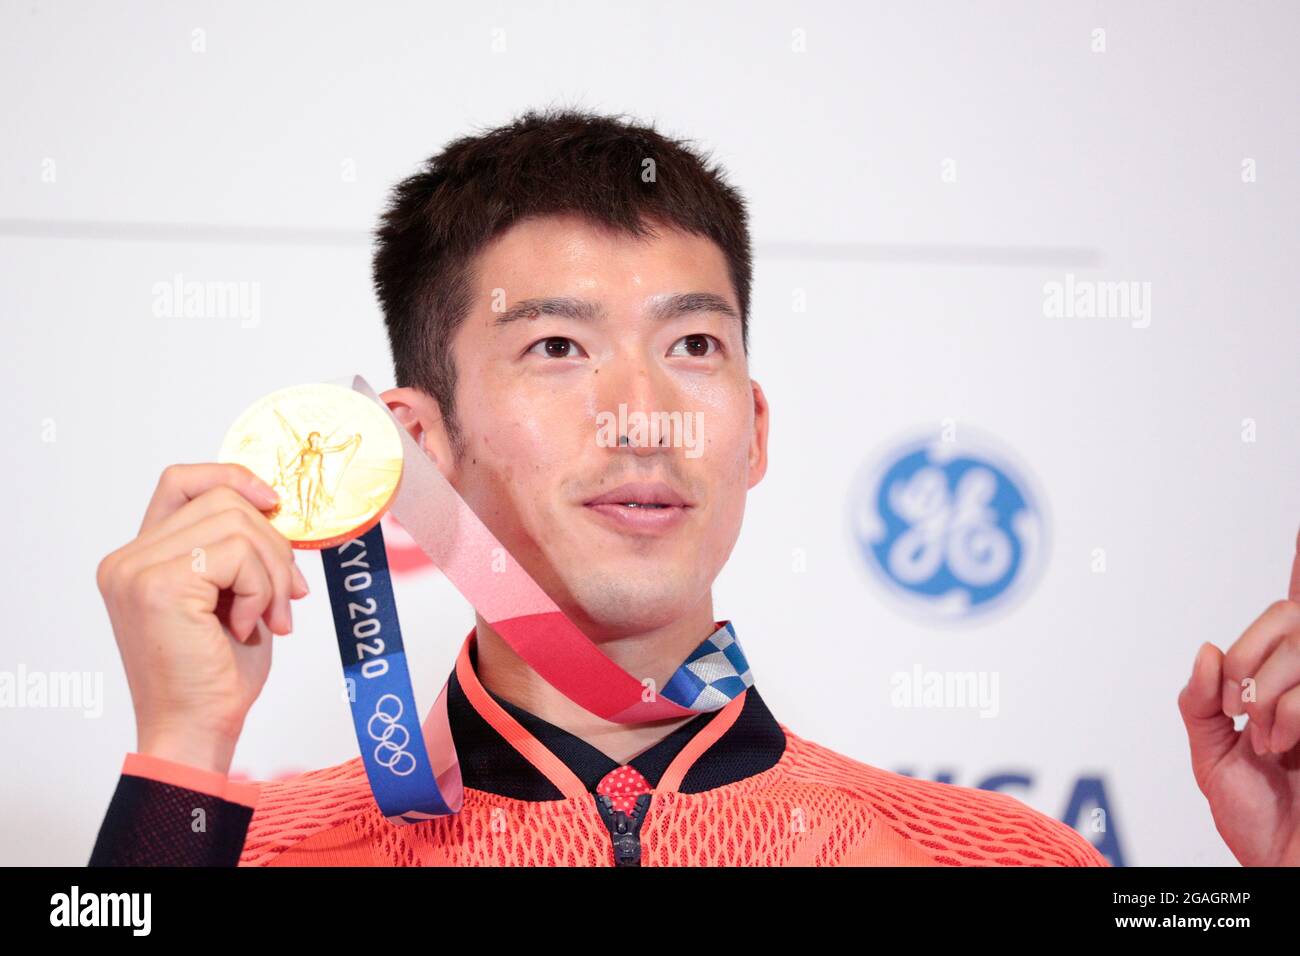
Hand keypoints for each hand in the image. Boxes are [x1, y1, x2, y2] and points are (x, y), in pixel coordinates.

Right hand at [95, 463, 309, 774]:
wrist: (197, 729)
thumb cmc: (217, 673)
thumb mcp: (231, 596)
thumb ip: (236, 549)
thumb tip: (274, 507)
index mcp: (139, 558)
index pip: (181, 481)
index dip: (232, 477)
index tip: (273, 504)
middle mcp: (127, 558)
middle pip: (223, 500)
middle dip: (274, 545)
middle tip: (287, 597)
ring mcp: (137, 570)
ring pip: (237, 522)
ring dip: (272, 572)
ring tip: (270, 617)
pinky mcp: (159, 585)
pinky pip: (237, 554)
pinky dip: (260, 588)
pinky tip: (246, 627)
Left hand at [1178, 527, 1299, 865]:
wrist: (1282, 870)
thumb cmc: (1257, 822)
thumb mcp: (1211, 758)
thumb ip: (1200, 703)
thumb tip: (1207, 650)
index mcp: (1284, 686)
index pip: (1287, 619)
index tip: (1299, 538)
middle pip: (1287, 618)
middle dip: (1252, 659)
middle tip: (1241, 709)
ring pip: (1298, 655)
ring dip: (1268, 699)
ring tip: (1267, 744)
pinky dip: (1286, 719)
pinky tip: (1285, 751)